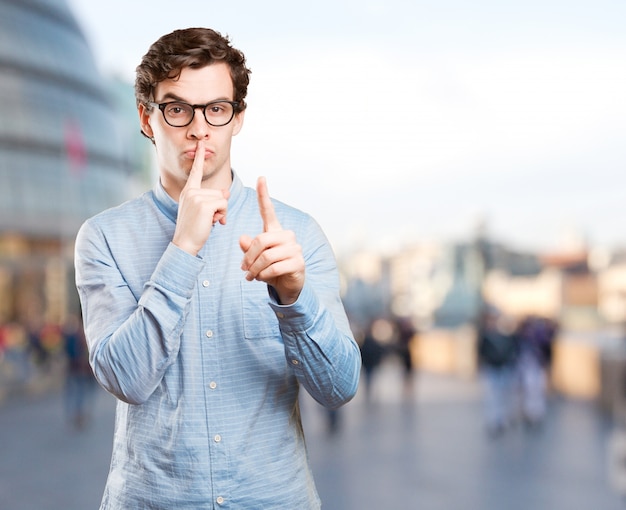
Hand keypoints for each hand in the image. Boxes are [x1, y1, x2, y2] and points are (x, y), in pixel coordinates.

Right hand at [172, 141, 229, 255]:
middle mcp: (191, 191)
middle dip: (219, 207)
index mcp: (188, 191)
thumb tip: (226, 191)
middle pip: (219, 192)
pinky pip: (223, 204)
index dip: (199, 157)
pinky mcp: (204, 204)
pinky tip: (212, 222)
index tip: (201, 144)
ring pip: (223, 198)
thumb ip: (212, 199)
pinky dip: (222, 215)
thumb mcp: (203, 211)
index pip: (196, 172)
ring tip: (209, 221)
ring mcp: (196, 197)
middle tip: (209, 219)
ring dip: (221, 212)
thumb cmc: (194, 229)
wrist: (185, 243)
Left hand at [239, 177, 304, 304]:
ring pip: (266, 256)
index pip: (268, 211)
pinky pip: (274, 267)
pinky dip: (263, 275)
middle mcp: (287, 236)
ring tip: (250, 276)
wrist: (288, 286)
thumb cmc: (271, 268)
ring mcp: (295, 248)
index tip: (261, 178)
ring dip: (254, 269)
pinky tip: (261, 279)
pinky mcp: (298, 262)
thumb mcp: (255, 258)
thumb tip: (243, 239)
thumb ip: (248, 248)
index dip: (264, 195)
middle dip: (248, 257)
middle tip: (243, 268)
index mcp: (275, 231)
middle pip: (261, 240)